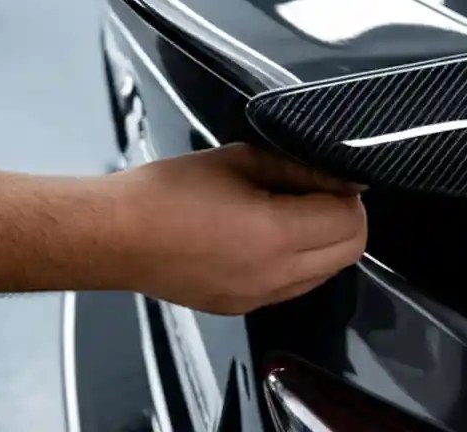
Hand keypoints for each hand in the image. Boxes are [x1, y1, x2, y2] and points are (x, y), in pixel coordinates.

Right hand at [110, 144, 366, 314]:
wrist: (116, 236)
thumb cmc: (168, 192)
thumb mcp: (240, 160)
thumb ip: (298, 168)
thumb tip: (339, 174)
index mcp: (276, 236)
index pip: (351, 221)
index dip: (349, 192)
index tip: (330, 176)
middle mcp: (275, 276)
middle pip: (349, 252)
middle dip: (345, 218)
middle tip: (317, 191)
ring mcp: (260, 298)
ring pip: (326, 273)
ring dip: (323, 242)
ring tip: (288, 210)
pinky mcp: (244, 307)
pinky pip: (294, 286)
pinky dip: (297, 261)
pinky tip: (266, 235)